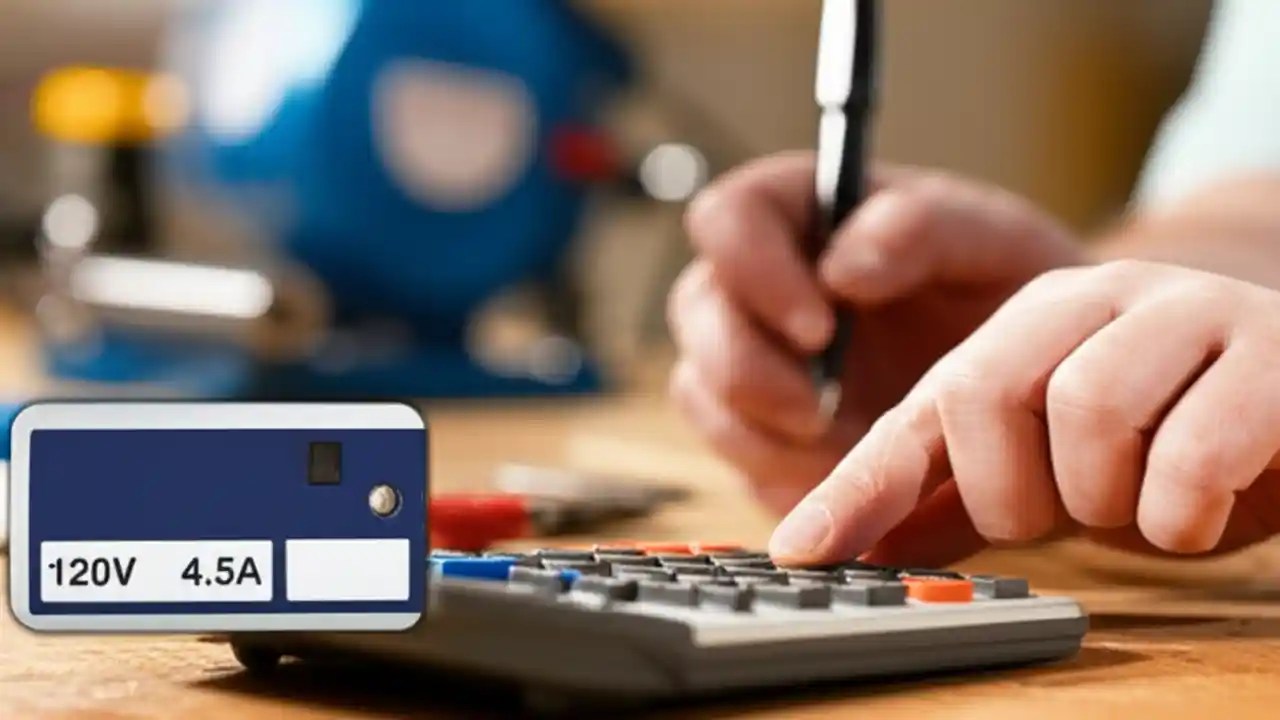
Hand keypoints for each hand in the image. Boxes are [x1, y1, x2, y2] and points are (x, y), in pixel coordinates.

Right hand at [668, 151, 1081, 514]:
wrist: (1044, 380)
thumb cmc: (1012, 292)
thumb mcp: (993, 241)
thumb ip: (922, 229)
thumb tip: (838, 267)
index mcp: (807, 214)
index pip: (728, 215)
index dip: (750, 268)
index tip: (819, 328)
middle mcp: (765, 285)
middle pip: (696, 312)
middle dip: (745, 372)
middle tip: (817, 415)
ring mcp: (758, 363)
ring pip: (703, 396)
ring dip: (763, 436)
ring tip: (850, 452)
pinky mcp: (767, 438)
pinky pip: (741, 465)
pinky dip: (789, 482)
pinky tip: (851, 480)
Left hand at [769, 259, 1279, 567]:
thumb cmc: (1167, 430)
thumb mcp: (1055, 467)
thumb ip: (959, 496)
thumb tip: (849, 543)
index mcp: (1028, 323)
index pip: (921, 410)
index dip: (859, 486)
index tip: (802, 552)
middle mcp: (1096, 300)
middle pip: (986, 390)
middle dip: (1010, 486)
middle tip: (1060, 511)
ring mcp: (1186, 314)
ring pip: (1087, 406)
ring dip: (1103, 496)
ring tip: (1138, 505)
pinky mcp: (1271, 355)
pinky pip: (1194, 446)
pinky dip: (1178, 508)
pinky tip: (1190, 512)